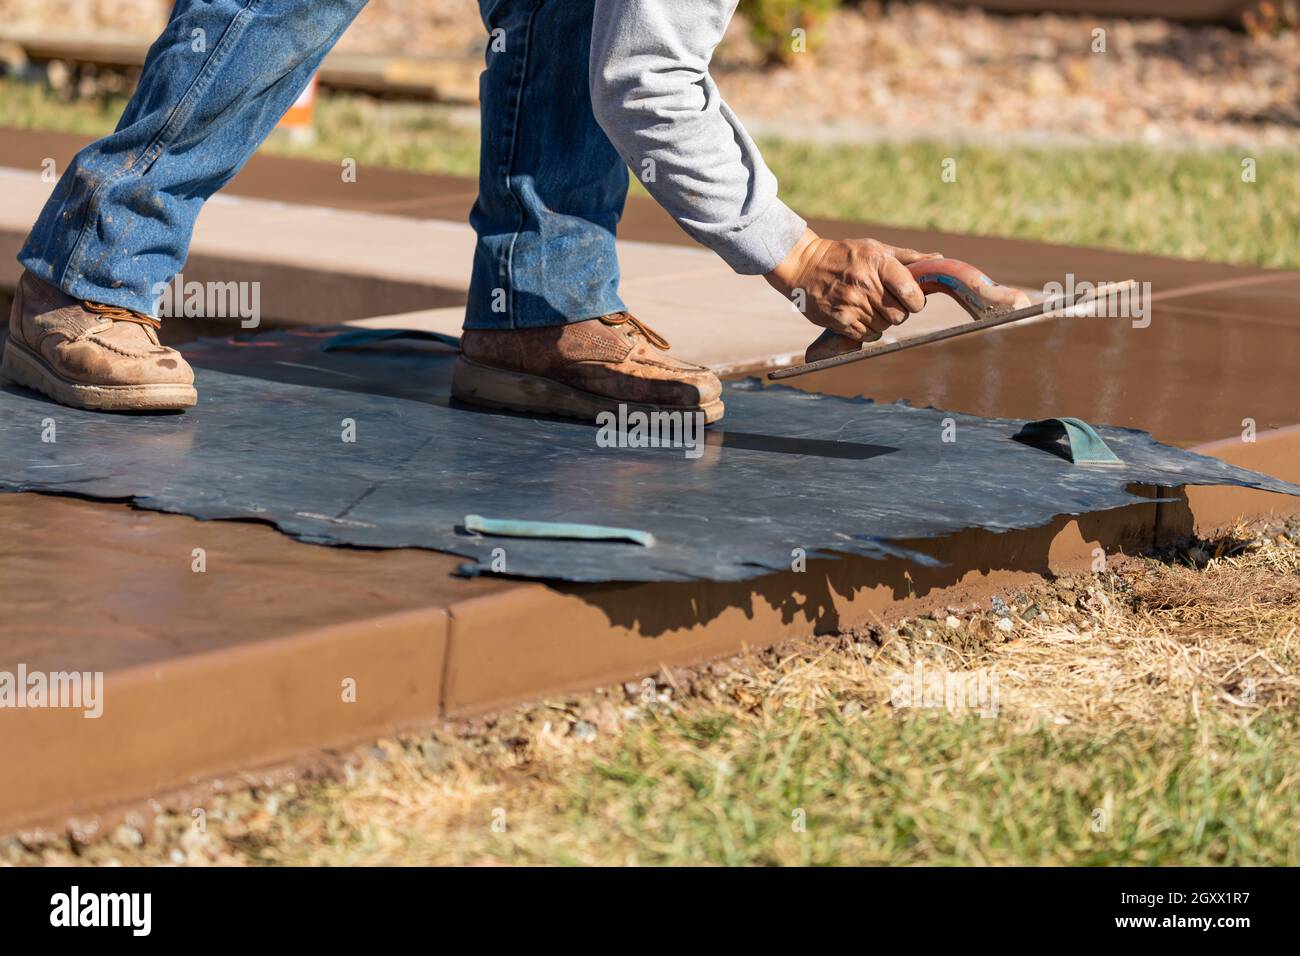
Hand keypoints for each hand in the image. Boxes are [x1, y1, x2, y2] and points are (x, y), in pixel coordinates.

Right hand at [766, 228, 941, 341]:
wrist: (804, 266)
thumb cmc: (844, 255)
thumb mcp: (874, 248)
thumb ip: (907, 257)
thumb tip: (938, 260)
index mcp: (879, 264)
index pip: (912, 294)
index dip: (916, 301)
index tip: (910, 298)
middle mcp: (866, 285)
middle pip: (900, 316)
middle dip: (898, 312)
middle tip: (885, 302)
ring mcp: (852, 304)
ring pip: (885, 327)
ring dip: (881, 321)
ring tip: (867, 305)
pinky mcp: (840, 320)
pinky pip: (868, 336)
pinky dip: (867, 330)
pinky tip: (857, 315)